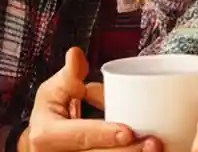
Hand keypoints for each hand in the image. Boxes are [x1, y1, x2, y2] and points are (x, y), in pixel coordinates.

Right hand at [21, 47, 160, 151]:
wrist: (42, 143)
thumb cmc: (50, 116)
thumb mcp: (53, 91)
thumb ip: (69, 74)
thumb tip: (76, 54)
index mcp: (48, 135)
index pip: (81, 135)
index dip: (104, 134)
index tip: (128, 131)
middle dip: (128, 151)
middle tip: (154, 141)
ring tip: (155, 147)